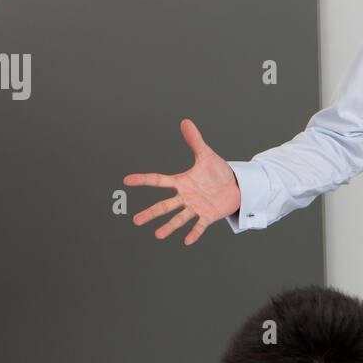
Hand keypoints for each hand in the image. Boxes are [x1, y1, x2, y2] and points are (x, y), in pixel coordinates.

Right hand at [123, 119, 241, 244]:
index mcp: (182, 182)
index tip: (127, 181)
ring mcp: (196, 207)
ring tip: (158, 235)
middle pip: (165, 206)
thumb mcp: (206, 155)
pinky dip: (194, 232)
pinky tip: (187, 241)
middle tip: (136, 220)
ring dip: (169, 226)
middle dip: (151, 213)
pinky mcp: (208, 215)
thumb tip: (185, 121)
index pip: (159, 181)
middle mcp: (185, 197)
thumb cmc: (218, 171)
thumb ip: (195, 141)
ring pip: (179, 218)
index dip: (143, 180)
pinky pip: (200, 225)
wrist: (236, 185)